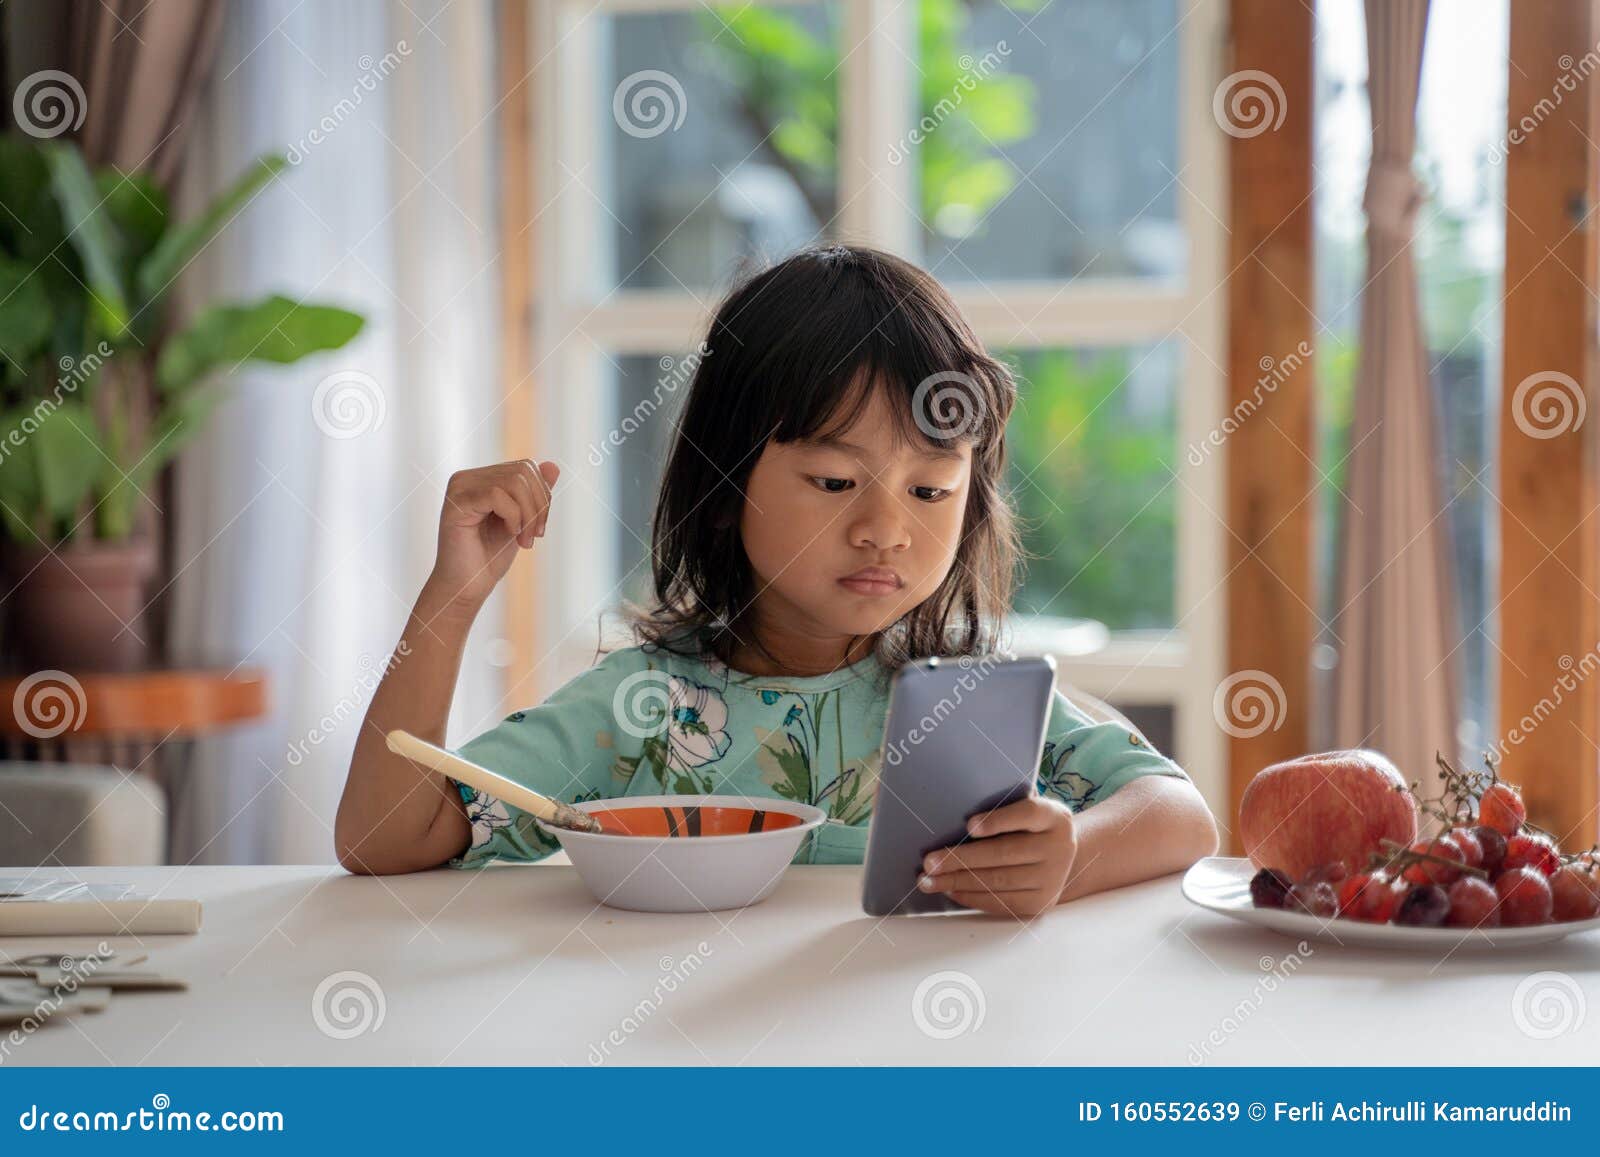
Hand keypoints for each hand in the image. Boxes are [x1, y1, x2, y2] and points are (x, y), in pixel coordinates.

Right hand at [425, 459, 558, 611]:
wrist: (467, 586)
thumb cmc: (490, 556)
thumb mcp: (522, 521)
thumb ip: (535, 493)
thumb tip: (553, 465)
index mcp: (482, 478)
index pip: (526, 467)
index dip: (543, 495)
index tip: (540, 527)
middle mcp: (467, 477)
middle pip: (522, 472)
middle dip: (539, 506)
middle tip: (535, 536)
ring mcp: (459, 488)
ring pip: (514, 482)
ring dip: (529, 515)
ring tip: (525, 541)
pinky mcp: (456, 503)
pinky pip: (498, 495)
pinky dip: (514, 517)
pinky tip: (511, 535)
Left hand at [917, 796, 1076, 917]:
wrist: (1062, 856)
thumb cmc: (1030, 826)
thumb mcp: (1025, 807)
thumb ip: (1002, 806)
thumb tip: (958, 811)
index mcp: (1053, 816)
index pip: (1027, 814)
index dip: (998, 820)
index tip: (969, 824)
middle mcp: (1059, 847)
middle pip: (1005, 853)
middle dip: (961, 859)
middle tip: (929, 862)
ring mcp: (1052, 878)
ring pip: (998, 881)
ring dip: (958, 882)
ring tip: (929, 881)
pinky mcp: (1041, 903)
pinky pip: (1001, 902)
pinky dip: (972, 897)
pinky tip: (950, 891)